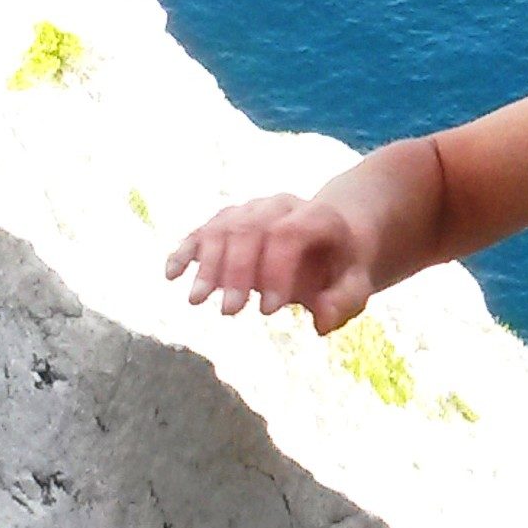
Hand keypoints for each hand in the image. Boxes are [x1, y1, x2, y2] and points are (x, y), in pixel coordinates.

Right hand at [165, 193, 374, 334]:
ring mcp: (252, 208)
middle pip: (250, 229)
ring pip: (222, 227)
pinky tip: (171, 275)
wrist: (331, 236)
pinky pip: (203, 229)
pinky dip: (186, 250)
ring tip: (198, 301)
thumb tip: (321, 323)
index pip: (289, 235)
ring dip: (207, 265)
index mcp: (317, 215)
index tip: (271, 310)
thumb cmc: (343, 265)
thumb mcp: (356, 282)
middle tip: (231, 312)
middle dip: (238, 272)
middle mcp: (281, 205)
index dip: (276, 270)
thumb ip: (346, 301)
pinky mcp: (229, 218)